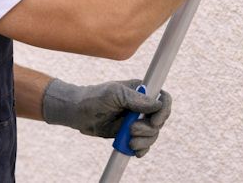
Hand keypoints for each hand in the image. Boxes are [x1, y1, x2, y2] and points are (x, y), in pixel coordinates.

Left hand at [42, 78, 171, 157]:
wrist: (79, 113)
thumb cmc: (95, 97)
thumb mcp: (115, 93)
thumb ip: (136, 99)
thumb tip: (157, 104)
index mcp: (142, 92)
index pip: (163, 99)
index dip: (164, 111)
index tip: (154, 121)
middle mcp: (142, 106)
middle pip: (160, 120)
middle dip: (149, 129)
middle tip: (131, 129)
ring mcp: (137, 121)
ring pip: (153, 135)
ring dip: (144, 141)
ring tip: (129, 141)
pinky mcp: (130, 134)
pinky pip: (144, 145)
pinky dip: (141, 149)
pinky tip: (134, 150)